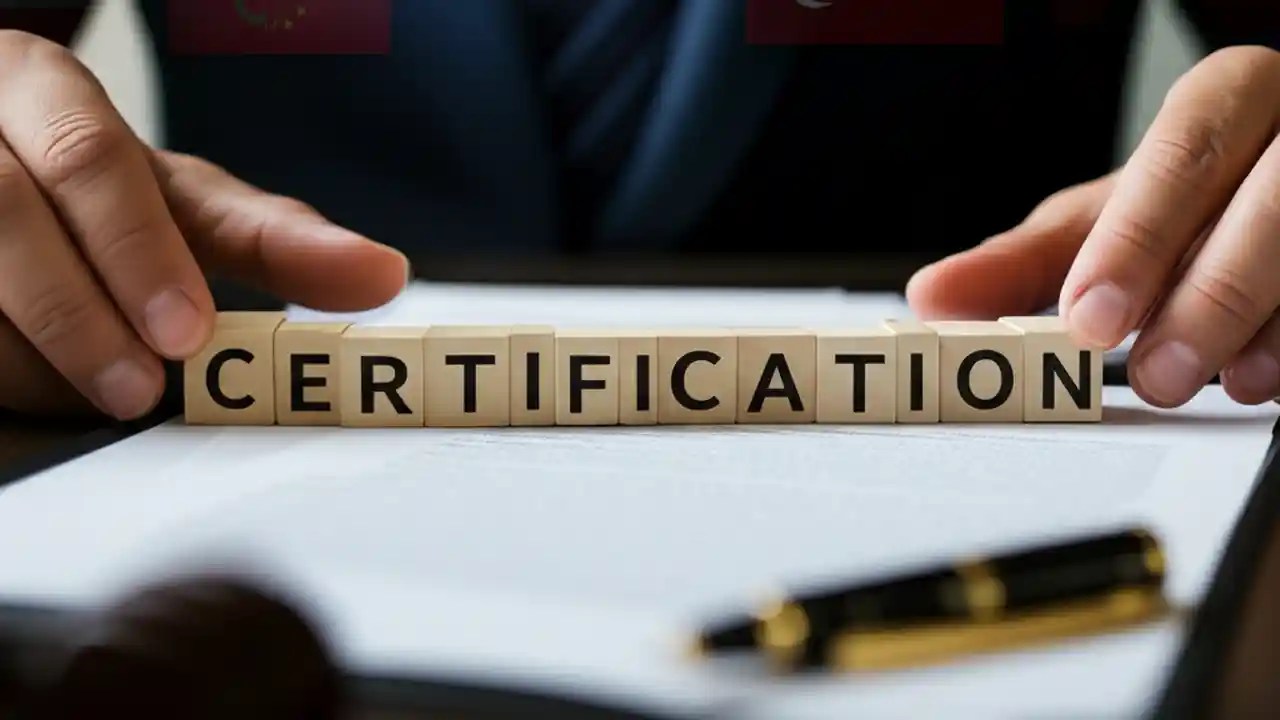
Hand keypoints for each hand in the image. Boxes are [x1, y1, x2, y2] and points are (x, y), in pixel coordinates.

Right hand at [0, 32, 407, 419]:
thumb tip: (384, 274)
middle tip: (144, 386)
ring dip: (36, 356)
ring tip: (103, 393)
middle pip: (8, 215)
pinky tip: (48, 386)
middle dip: (82, 315)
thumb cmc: (94, 190)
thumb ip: (274, 237)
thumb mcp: (180, 201)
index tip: (186, 331)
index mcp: (39, 86)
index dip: (138, 250)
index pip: (91, 157)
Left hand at [907, 45, 1279, 407]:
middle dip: (1207, 291)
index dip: (1138, 239)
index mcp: (1225, 102)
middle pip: (1268, 198)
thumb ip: (1025, 259)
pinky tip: (1262, 378)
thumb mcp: (1105, 221)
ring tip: (1206, 381)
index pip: (1182, 154)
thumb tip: (932, 297)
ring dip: (1256, 322)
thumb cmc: (1191, 204)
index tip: (1091, 316)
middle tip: (1152, 371)